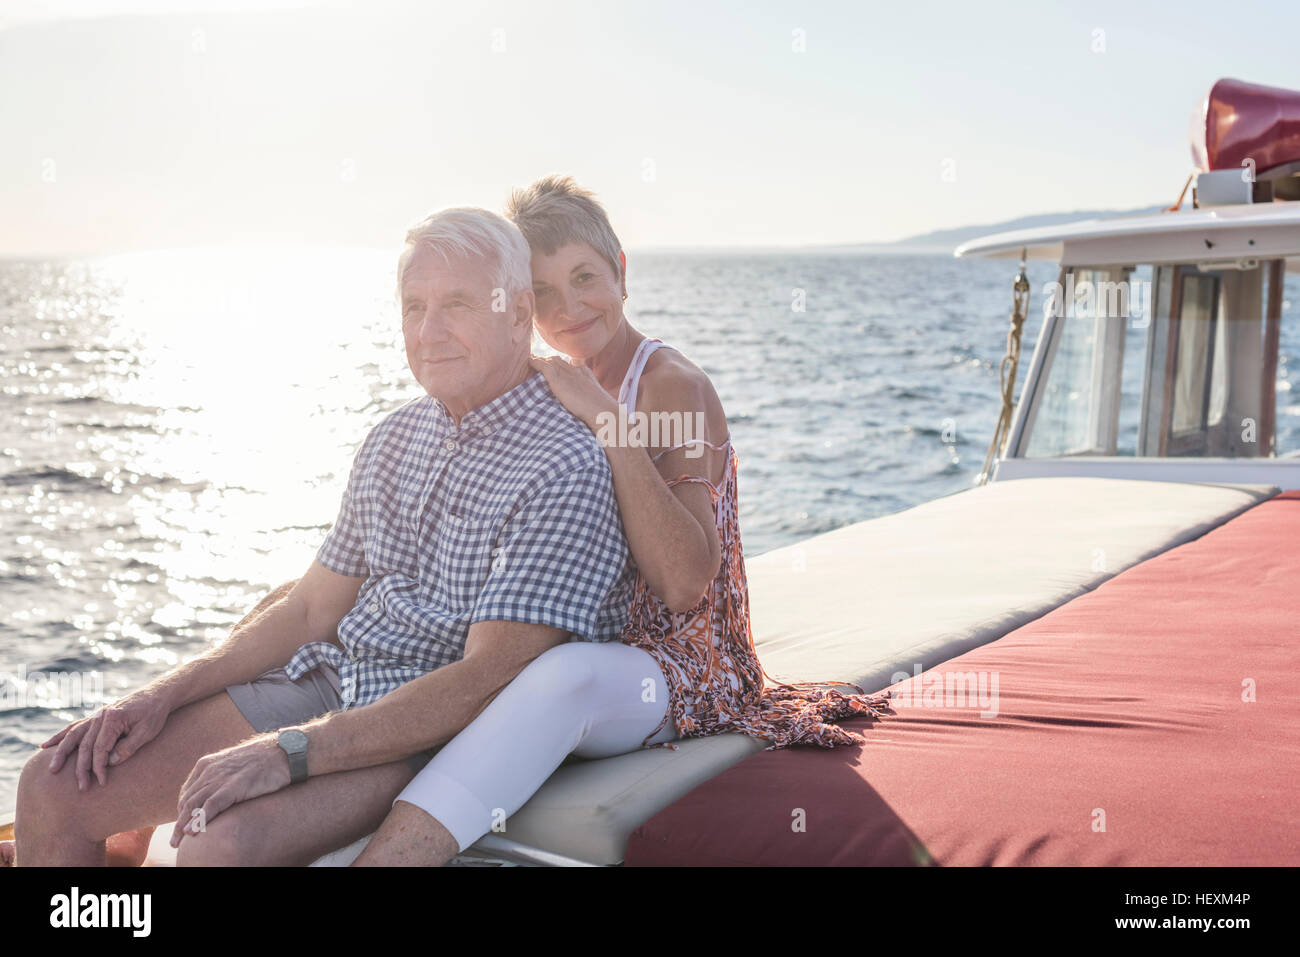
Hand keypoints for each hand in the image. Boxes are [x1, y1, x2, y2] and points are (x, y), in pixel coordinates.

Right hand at [42, 687, 172, 790]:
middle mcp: (101, 716)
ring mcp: (96, 715)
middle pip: (85, 745)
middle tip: (81, 788)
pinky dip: (60, 737)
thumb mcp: (147, 732)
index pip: (100, 748)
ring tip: (52, 769)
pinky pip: (74, 728)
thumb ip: (128, 747)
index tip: (102, 781)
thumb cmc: (154, 714)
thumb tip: (109, 762)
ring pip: (74, 736)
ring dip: (62, 753)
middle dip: (82, 768)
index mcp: (113, 718)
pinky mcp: (95, 717)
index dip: (99, 766)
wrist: (157, 695)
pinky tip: (46, 745)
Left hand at [170, 734, 290, 847]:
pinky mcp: (234, 786)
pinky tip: (193, 832)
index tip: (183, 825)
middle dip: (179, 822)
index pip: (187, 792)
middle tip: (174, 840)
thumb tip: (218, 795)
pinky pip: (211, 806)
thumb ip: (221, 777)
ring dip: (183, 825)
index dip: (183, 811)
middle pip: (187, 801)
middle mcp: (209, 770)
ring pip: (194, 805)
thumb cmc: (264, 761)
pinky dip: (199, 819)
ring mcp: (221, 778)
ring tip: (177, 841)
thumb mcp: (235, 766)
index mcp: (207, 765)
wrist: (284, 751)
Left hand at [528, 355, 617, 431]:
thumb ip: (587, 397)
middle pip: (559, 361)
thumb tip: (584, 403)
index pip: (569, 364)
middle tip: (539, 363)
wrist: (601, 411)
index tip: (554, 366)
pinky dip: (536, 363)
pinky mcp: (558, 379)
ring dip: (541, 360)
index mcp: (585, 373)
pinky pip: (543, 366)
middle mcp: (575, 370)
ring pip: (550, 361)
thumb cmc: (600, 411)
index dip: (560, 365)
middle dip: (549, 361)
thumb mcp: (596, 399)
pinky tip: (530, 362)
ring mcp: (567, 373)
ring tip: (532, 361)